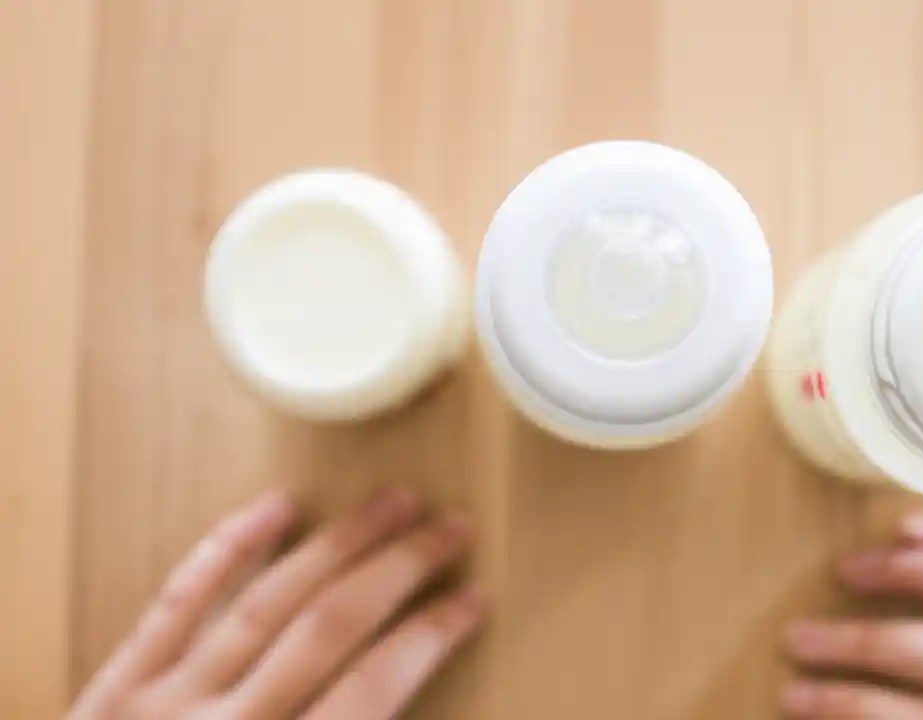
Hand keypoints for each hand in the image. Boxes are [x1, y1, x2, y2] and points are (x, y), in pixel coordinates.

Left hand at [69, 488, 486, 719]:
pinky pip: (178, 603)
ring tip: (394, 501)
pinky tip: (277, 507)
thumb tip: (394, 698)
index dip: (431, 636)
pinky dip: (228, 550)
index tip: (474, 597)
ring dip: (338, 544)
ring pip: (268, 602)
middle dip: (400, 570)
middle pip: (330, 628)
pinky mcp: (114, 689)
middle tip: (452, 526)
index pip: (374, 690)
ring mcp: (163, 704)